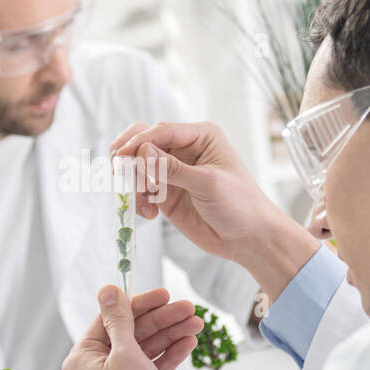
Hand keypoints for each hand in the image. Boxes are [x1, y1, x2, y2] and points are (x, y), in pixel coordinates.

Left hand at [62, 286, 202, 369]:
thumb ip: (119, 320)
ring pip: (144, 349)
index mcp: (82, 359)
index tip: (164, 294)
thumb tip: (107, 290)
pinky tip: (189, 342)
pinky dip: (169, 355)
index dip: (139, 304)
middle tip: (189, 308)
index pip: (110, 319)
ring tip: (197, 323)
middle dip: (162, 319)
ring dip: (170, 334)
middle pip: (130, 333)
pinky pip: (150, 368)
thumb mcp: (125, 355)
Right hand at [110, 121, 319, 298]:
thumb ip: (172, 168)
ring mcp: (173, 172)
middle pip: (142, 142)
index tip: (121, 159)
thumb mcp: (207, 183)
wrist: (249, 238)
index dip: (138, 143)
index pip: (160, 131)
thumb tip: (141, 151)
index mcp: (200, 136)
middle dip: (129, 157)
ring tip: (144, 203)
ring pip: (137, 167)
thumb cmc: (240, 204)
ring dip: (133, 183)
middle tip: (120, 175)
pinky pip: (141, 189)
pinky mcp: (166, 194)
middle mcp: (184, 149)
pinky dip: (138, 200)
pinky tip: (150, 214)